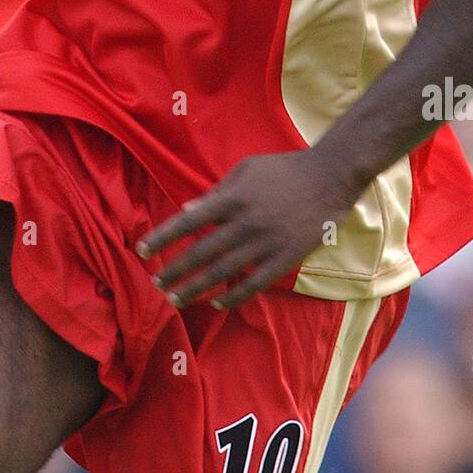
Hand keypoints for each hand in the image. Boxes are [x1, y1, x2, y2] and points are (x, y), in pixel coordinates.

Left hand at [136, 149, 358, 309]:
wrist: (330, 176)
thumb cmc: (284, 168)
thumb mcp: (246, 169)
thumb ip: (216, 192)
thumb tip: (186, 211)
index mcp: (232, 198)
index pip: (188, 222)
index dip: (163, 238)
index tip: (142, 251)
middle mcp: (245, 222)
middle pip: (201, 252)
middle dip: (175, 271)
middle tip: (157, 285)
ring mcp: (266, 242)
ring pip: (223, 272)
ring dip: (197, 288)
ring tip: (177, 299)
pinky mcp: (286, 257)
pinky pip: (255, 282)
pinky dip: (234, 296)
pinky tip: (218, 304)